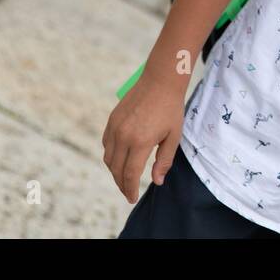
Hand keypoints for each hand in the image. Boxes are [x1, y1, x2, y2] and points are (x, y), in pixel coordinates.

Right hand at [102, 74, 186, 203]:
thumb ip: (164, 160)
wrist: (160, 81)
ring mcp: (115, 127)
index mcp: (140, 142)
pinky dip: (111, 156)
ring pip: (108, 158)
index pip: (130, 174)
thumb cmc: (171, 108)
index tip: (132, 198)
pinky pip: (106, 144)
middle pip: (116, 169)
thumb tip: (157, 181)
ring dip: (114, 171)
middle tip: (128, 192)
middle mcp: (123, 136)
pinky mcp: (111, 120)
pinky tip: (120, 159)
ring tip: (124, 178)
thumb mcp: (173, 136)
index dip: (130, 189)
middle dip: (122, 184)